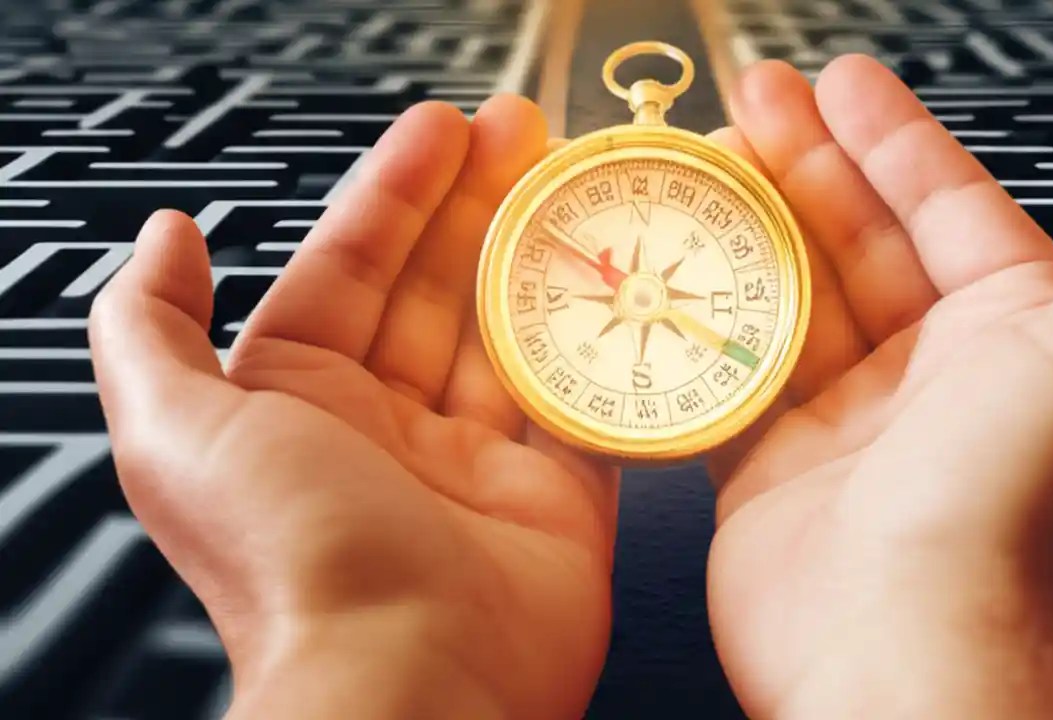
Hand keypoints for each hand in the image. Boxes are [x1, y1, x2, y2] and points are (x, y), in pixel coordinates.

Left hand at [89, 97, 617, 719]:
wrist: (413, 681)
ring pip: (512, 334)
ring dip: (542, 258)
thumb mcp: (176, 431)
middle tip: (524, 136)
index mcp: (301, 404)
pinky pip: (579, 403)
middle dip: (479, 206)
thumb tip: (167, 237)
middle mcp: (388, 428)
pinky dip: (598, 346)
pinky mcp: (556, 496)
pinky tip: (617, 283)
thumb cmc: (293, 560)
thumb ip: (150, 326)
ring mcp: (477, 462)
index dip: (396, 193)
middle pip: (439, 290)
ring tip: (576, 184)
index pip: (351, 270)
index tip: (442, 130)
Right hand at [704, 57, 1052, 717]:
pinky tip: (672, 269)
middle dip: (803, 163)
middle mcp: (931, 375)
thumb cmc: (1015, 508)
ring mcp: (846, 420)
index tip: (838, 83)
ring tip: (697, 165)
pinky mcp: (771, 462)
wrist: (904, 648)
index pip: (949, 208)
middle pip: (856, 239)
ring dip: (746, 227)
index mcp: (1015, 337)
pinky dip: (702, 321)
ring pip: (788, 295)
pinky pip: (732, 371)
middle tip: (748, 103)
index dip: (893, 137)